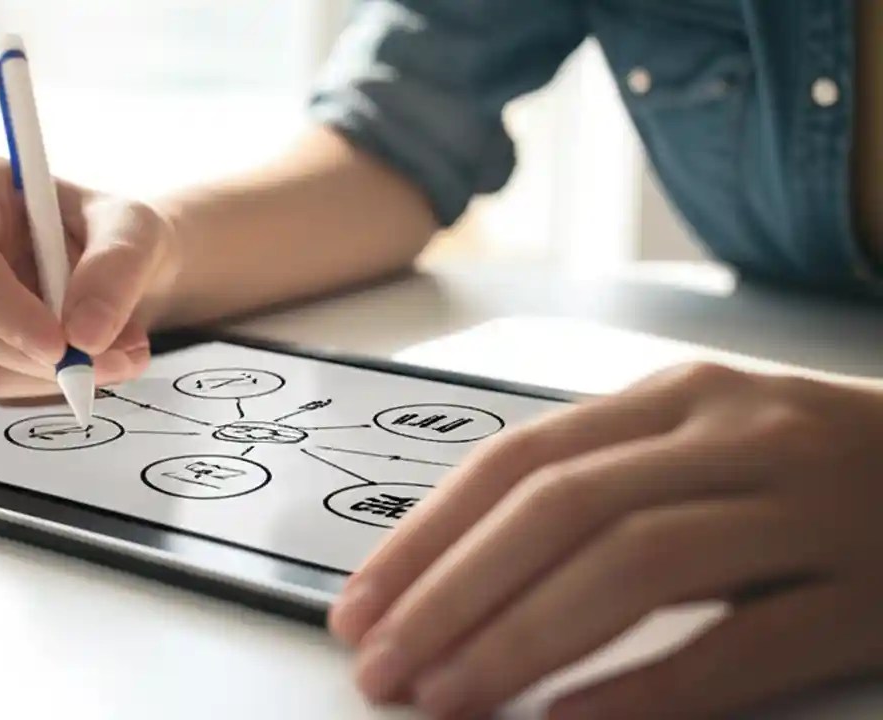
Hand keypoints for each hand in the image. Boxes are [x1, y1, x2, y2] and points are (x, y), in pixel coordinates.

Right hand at [0, 158, 176, 397]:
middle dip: (36, 355)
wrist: (118, 268)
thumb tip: (84, 336)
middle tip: (113, 359)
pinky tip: (96, 361)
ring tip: (123, 353)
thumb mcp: (136, 231)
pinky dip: (52, 383)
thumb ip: (116, 269)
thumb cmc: (116, 232)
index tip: (61, 344)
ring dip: (55, 374)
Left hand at [329, 363, 882, 718]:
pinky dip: (648, 685)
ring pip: (638, 566)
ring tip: (444, 699)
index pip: (518, 461)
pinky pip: (744, 643)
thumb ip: (598, 480)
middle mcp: (735, 437)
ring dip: (523, 638)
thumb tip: (454, 562)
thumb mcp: (702, 441)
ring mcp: (808, 510)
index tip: (358, 605)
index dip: (427, 536)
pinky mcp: (869, 595)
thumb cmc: (808, 466)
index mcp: (676, 397)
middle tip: (381, 666)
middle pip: (562, 511)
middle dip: (453, 593)